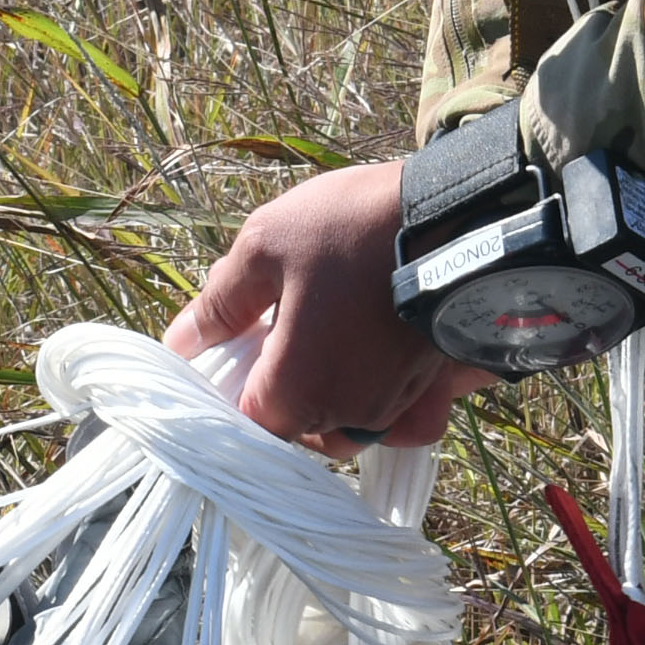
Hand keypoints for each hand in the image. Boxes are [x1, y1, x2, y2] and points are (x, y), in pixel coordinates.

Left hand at [165, 158, 494, 455]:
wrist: (464, 218)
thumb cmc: (352, 230)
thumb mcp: (266, 246)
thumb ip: (220, 303)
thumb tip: (180, 341)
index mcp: (295, 392)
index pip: (243, 418)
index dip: (234, 382)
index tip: (239, 342)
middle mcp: (345, 417)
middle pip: (296, 426)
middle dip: (284, 386)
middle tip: (286, 324)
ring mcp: (397, 412)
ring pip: (347, 424)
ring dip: (333, 392)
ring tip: (334, 329)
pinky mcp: (437, 396)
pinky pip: (402, 420)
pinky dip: (389, 400)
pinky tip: (381, 356)